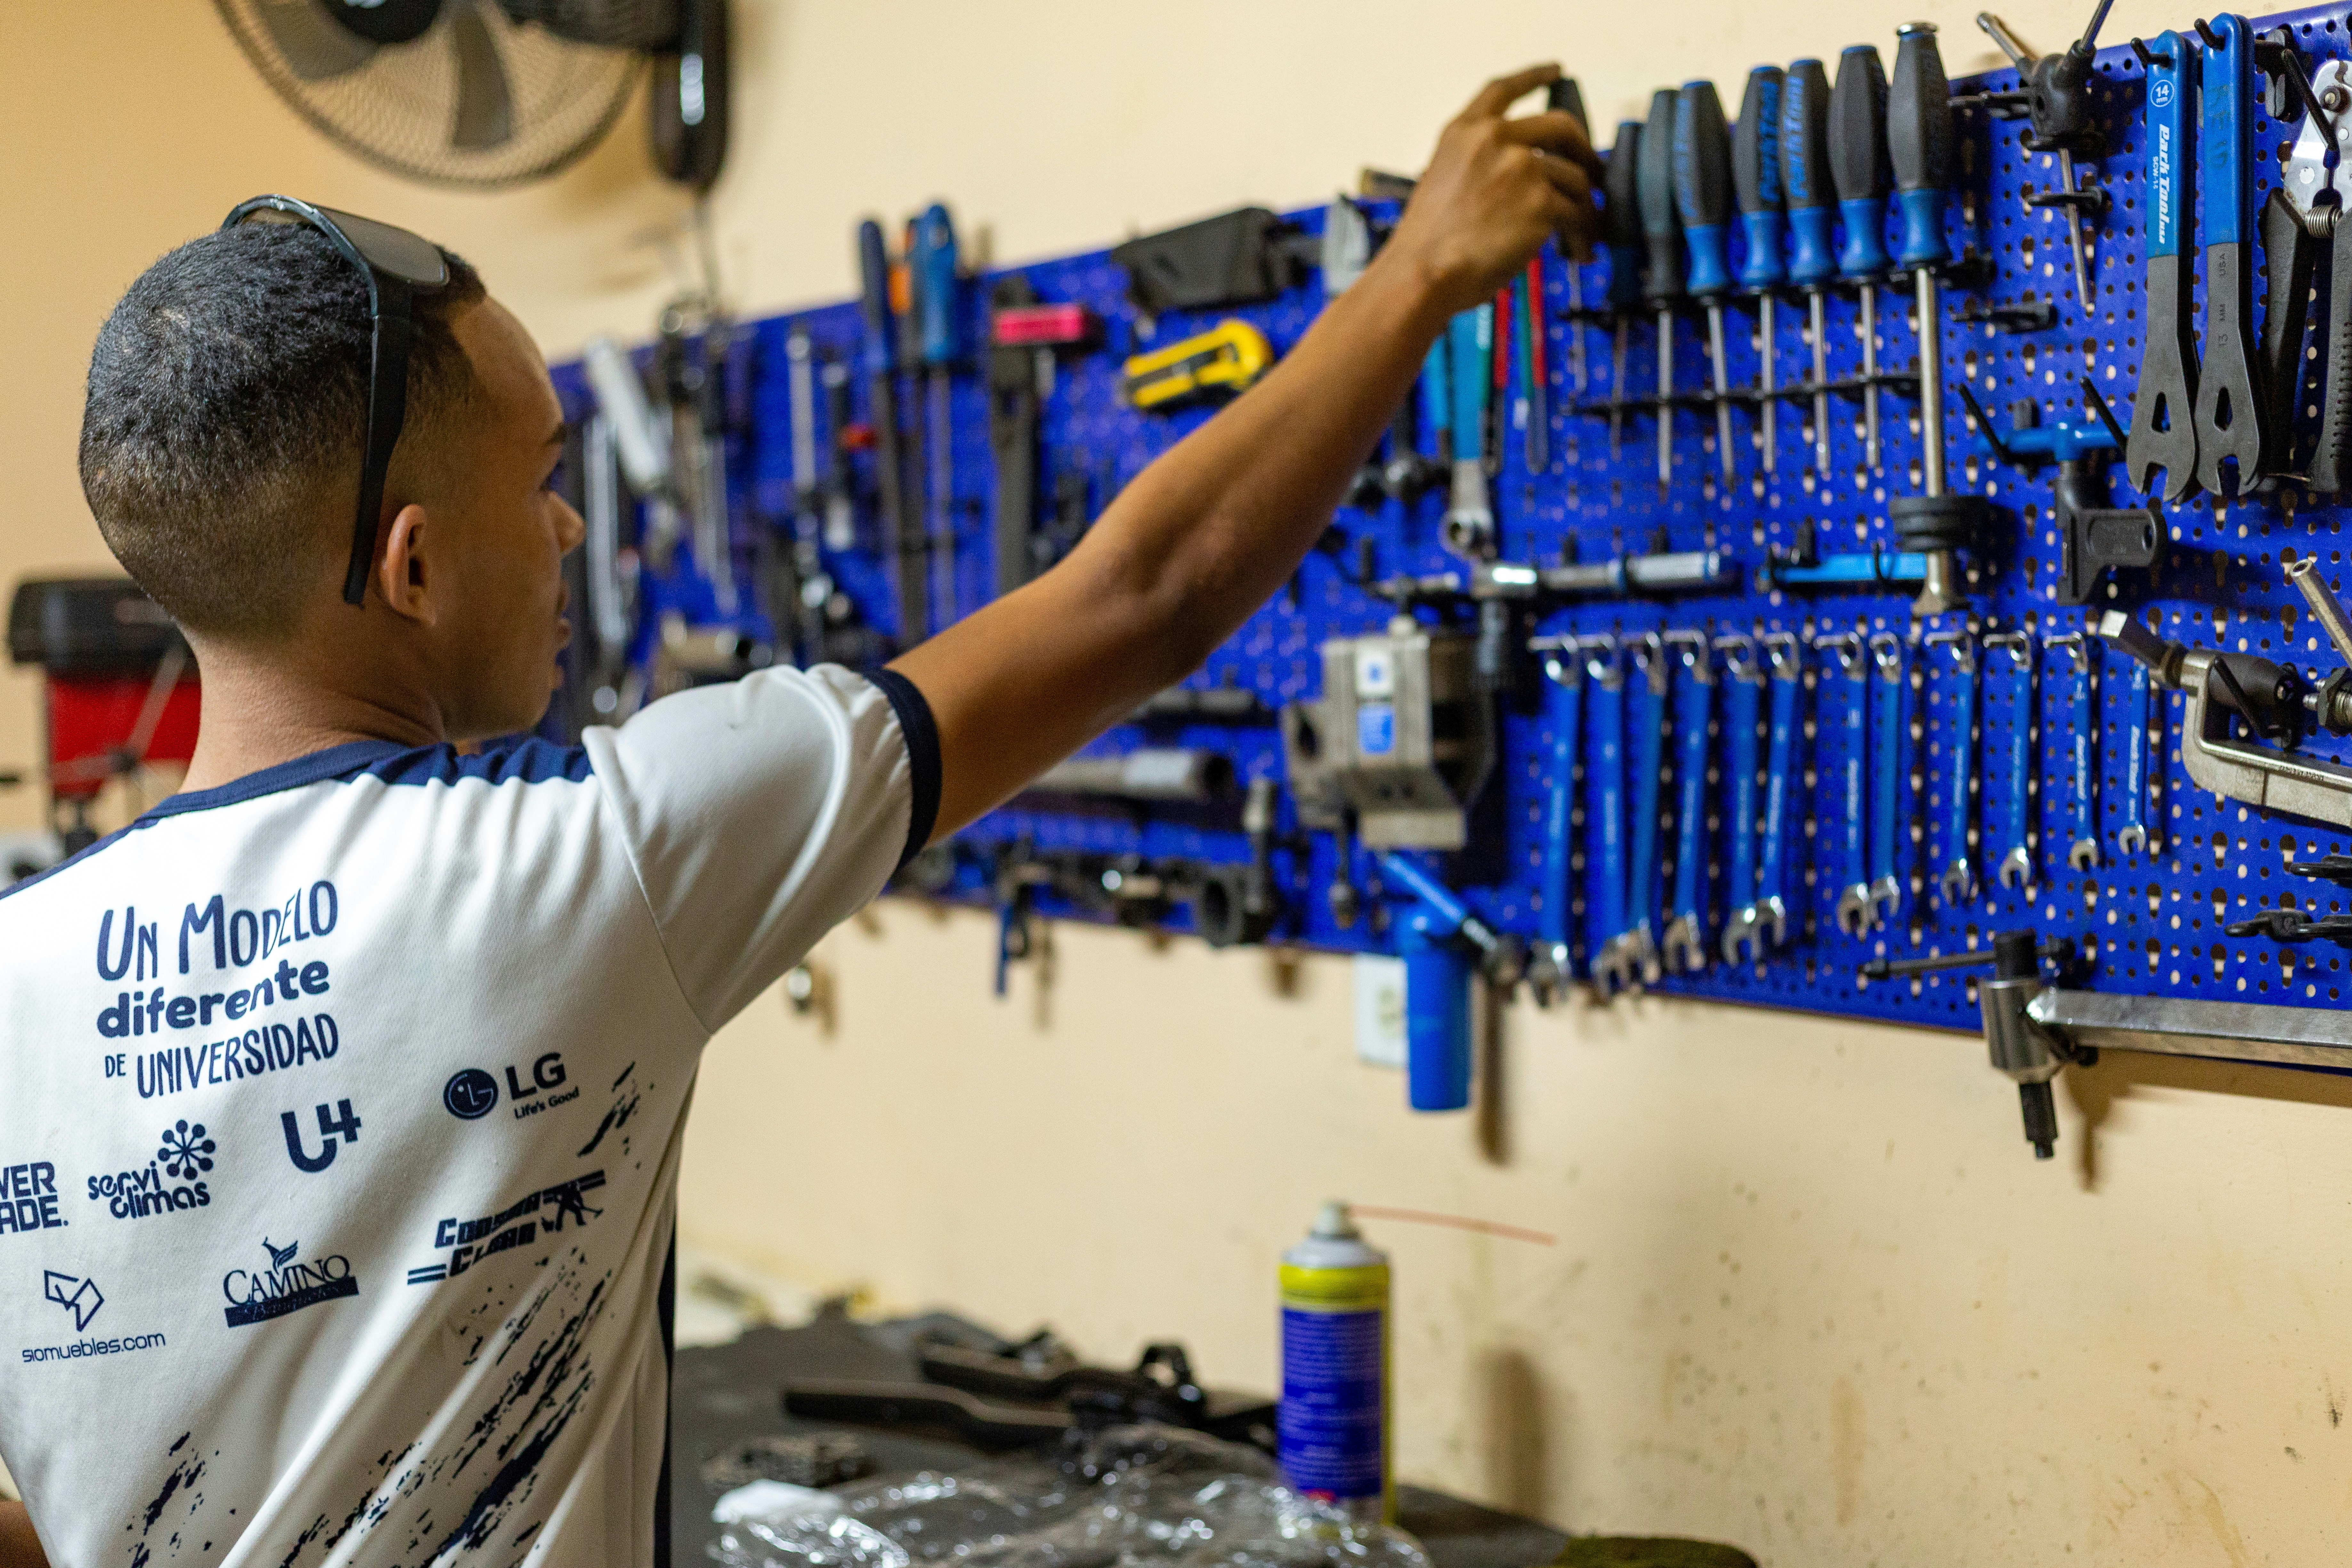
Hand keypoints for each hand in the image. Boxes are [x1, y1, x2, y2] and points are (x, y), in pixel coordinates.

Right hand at [1382, 64, 1603, 319]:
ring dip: (1585, 210)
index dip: (1533, 76)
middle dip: (1584, 150)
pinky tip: (1578, 252)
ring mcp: (1521, 168)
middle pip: (1560, 126)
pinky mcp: (1542, 202)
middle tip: (1594, 174)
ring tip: (1582, 238)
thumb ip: (1478, 166)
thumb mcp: (1441, 183)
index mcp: (1464, 133)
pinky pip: (1578, 214)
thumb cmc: (1426, 246)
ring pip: (1575, 179)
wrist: (1423, 274)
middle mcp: (1494, 140)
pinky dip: (1584, 235)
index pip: (1503, 90)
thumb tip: (1524, 178)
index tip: (1556, 70)